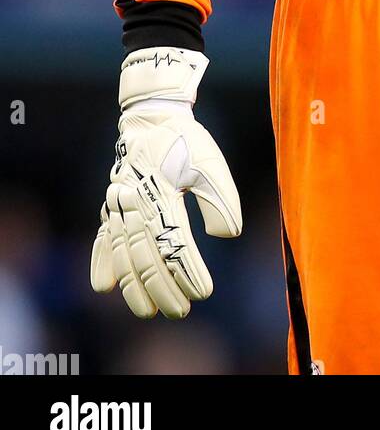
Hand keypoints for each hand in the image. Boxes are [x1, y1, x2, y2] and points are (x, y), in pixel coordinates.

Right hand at [91, 47, 241, 318]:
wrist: (151, 118)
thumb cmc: (186, 142)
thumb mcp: (210, 164)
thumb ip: (220, 200)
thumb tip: (226, 236)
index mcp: (162, 194)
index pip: (175, 243)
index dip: (188, 271)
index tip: (203, 292)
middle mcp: (136, 204)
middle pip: (147, 257)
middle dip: (163, 289)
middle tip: (180, 311)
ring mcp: (120, 206)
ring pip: (123, 255)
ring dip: (134, 286)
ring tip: (146, 311)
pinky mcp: (111, 206)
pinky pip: (103, 238)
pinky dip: (101, 263)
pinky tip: (104, 287)